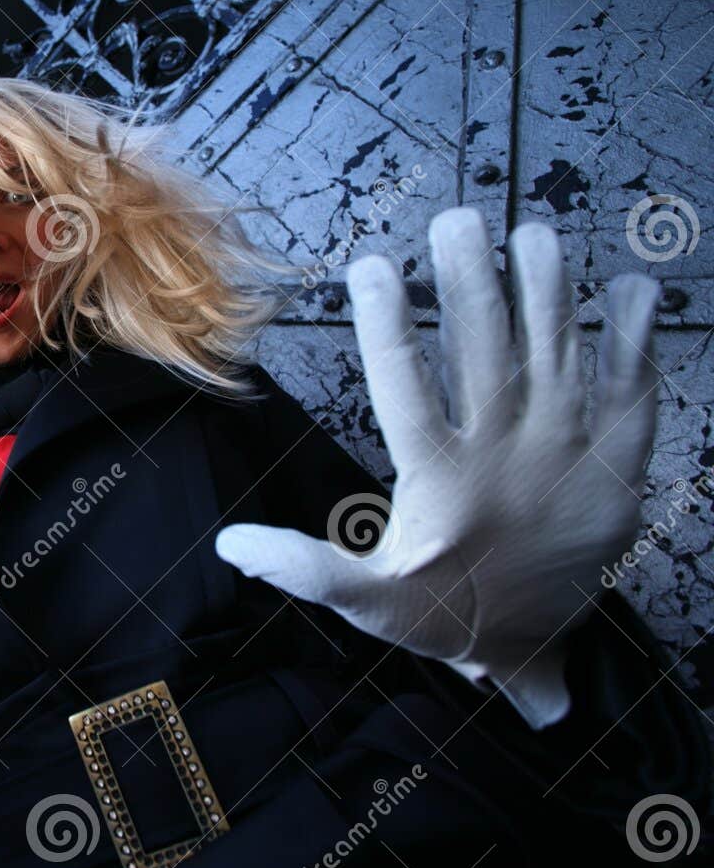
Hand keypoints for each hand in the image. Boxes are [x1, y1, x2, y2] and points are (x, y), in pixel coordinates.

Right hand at [214, 207, 660, 727]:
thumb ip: (306, 568)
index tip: (370, 267)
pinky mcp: (621, 462)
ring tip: (530, 232)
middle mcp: (509, 459)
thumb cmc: (442, 611)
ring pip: (560, 355)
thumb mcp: (368, 601)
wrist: (538, 647)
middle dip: (471, 280)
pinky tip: (632, 285)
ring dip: (548, 289)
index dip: (385, 323)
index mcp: (442, 485)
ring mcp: (571, 454)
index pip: (406, 389)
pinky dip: (638, 337)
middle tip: (455, 220)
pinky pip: (635, 388)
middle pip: (488, 352)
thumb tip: (230, 544)